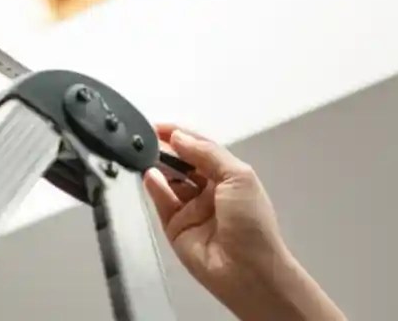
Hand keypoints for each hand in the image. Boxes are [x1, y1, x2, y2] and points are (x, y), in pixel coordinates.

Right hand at [144, 124, 344, 319]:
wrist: (249, 271)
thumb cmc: (252, 223)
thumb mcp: (238, 176)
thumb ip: (206, 153)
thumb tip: (179, 137)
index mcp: (227, 175)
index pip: (200, 148)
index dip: (181, 135)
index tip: (160, 126)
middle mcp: (208, 190)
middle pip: (181, 163)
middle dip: (166, 150)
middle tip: (148, 139)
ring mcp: (191, 209)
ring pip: (168, 180)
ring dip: (157, 166)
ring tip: (145, 154)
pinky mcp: (175, 227)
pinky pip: (162, 201)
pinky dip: (154, 187)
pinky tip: (149, 175)